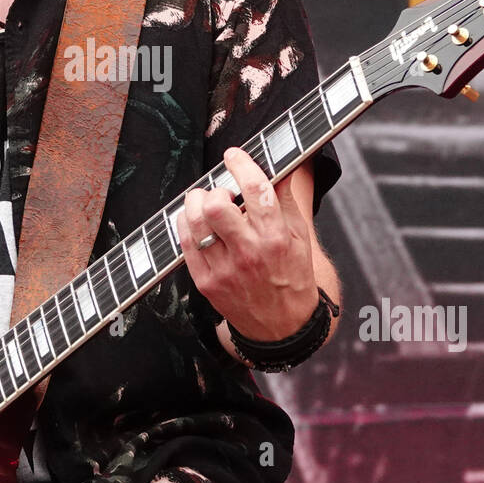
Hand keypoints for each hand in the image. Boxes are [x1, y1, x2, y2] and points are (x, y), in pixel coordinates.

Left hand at [177, 147, 319, 340]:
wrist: (282, 327)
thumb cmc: (292, 275)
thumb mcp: (299, 237)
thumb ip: (286, 198)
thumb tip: (282, 164)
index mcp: (276, 238)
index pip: (255, 190)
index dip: (241, 165)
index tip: (233, 155)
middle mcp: (249, 253)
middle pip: (216, 207)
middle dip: (215, 190)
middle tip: (221, 192)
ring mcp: (224, 270)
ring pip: (195, 223)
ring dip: (196, 203)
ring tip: (206, 203)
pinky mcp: (205, 282)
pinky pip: (184, 243)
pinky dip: (186, 224)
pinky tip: (197, 222)